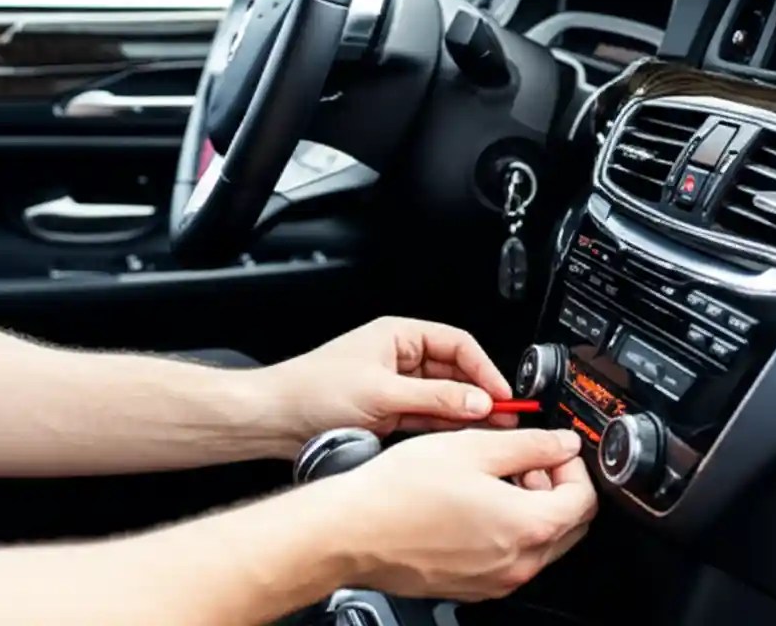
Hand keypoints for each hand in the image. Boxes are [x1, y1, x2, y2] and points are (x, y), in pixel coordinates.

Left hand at [256, 317, 517, 446]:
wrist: (271, 420)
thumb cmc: (311, 392)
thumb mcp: (382, 394)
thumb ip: (434, 400)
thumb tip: (477, 402)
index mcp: (399, 336)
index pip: (458, 346)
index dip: (484, 369)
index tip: (503, 394)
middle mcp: (399, 358)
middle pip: (454, 373)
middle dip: (479, 395)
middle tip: (504, 417)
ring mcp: (395, 387)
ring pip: (443, 399)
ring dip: (464, 414)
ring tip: (488, 432)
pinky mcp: (388, 413)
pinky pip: (427, 418)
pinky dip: (444, 428)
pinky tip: (459, 439)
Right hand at [321, 428, 597, 601]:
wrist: (351, 531)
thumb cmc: (400, 492)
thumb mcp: (474, 448)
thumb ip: (531, 445)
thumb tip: (564, 444)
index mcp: (528, 526)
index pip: (583, 499)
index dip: (575, 467)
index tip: (557, 449)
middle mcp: (518, 563)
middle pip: (568, 525)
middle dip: (557, 488)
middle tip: (529, 460)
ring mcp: (495, 580)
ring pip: (540, 543)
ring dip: (533, 508)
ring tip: (496, 477)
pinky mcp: (472, 587)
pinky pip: (509, 558)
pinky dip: (507, 530)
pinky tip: (476, 503)